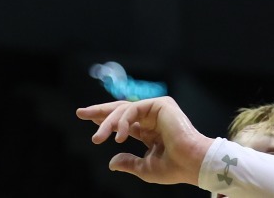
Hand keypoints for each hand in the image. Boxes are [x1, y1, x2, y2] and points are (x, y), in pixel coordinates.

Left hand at [77, 97, 213, 187]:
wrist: (193, 164)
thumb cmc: (175, 168)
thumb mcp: (145, 168)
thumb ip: (129, 163)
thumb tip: (111, 163)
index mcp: (150, 131)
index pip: (123, 122)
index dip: (105, 121)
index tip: (88, 121)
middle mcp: (152, 118)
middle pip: (120, 110)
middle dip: (99, 112)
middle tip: (80, 113)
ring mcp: (156, 110)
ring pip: (124, 110)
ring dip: (108, 122)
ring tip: (98, 137)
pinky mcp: (161, 104)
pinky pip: (133, 109)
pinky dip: (123, 122)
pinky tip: (118, 136)